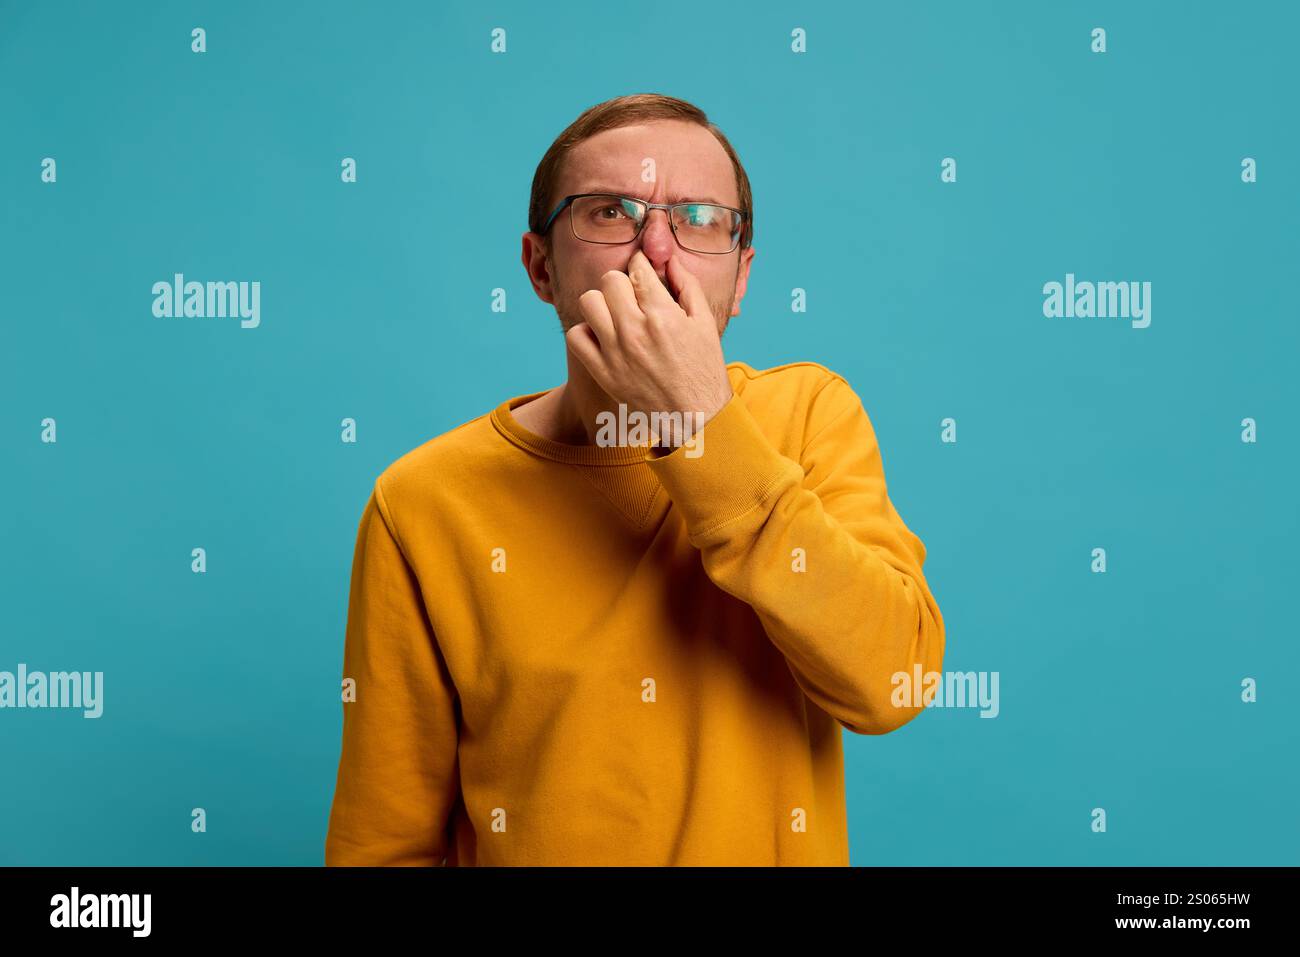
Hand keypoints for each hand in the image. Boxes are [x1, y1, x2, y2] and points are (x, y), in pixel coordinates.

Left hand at [565, 249, 733, 444]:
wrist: (695, 416)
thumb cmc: (704, 368)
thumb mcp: (705, 322)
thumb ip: (687, 286)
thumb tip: (670, 259)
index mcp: (662, 315)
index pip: (638, 269)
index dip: (641, 264)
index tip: (643, 270)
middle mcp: (635, 331)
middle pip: (609, 280)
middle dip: (622, 283)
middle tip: (632, 296)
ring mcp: (616, 352)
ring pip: (589, 302)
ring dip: (602, 304)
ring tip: (616, 315)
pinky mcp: (603, 372)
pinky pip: (576, 337)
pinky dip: (586, 332)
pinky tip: (603, 337)